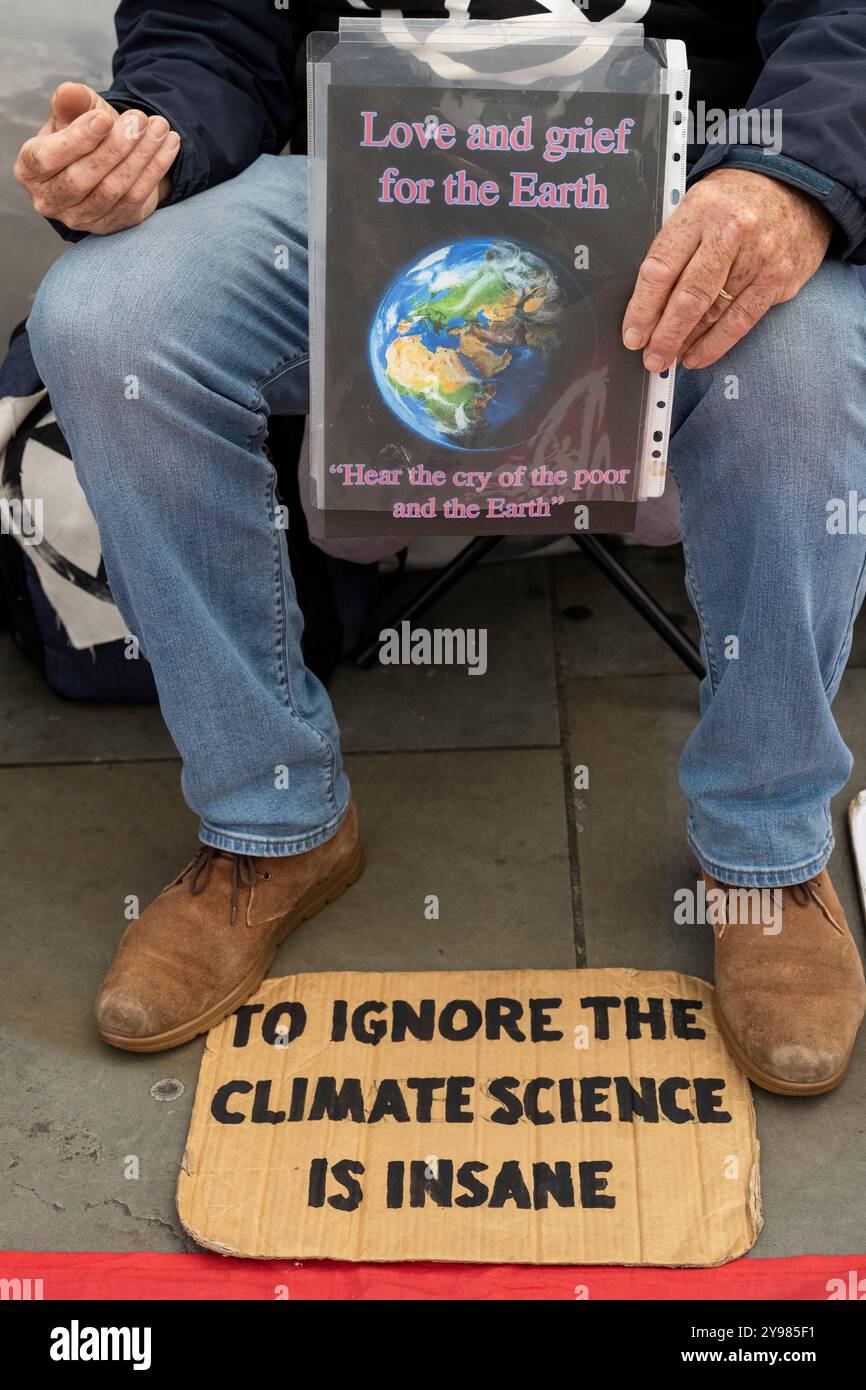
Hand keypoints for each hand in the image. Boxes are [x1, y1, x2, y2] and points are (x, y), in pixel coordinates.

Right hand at [13, 82, 179, 234]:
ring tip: (159, 126)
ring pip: (113, 190)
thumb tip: (70, 91)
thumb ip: (70, 102)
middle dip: (115, 147)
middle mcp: (50, 200)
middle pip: (82, 178)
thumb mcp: (74, 113)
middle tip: (139, 119)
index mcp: (31, 169)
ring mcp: (80, 218)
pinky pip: (136, 198)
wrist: (105, 161)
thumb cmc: (83, 134)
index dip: (77, 139)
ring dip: (141, 157)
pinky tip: (170, 143)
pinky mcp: (110, 226)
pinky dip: (155, 169)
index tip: (103, 117)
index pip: (48, 158)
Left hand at [621, 167, 833, 370]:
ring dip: (687, 342)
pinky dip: (715, 344)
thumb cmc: (734, 201)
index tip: (633, 334)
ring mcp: (759, 257)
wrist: (796, 186)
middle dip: (665, 335)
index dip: (643, 309)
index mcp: (700, 210)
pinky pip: (740, 321)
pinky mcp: (778, 278)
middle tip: (651, 358)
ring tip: (669, 358)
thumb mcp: (698, 206)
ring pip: (713, 314)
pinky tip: (697, 356)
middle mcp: (731, 232)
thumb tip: (648, 305)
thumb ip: (675, 248)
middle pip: (688, 297)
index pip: (662, 268)